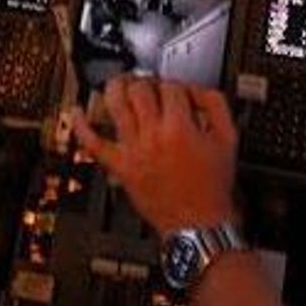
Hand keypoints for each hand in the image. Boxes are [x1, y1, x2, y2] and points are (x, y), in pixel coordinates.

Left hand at [70, 77, 238, 235]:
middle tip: (150, 84)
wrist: (197, 224)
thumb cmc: (212, 187)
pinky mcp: (119, 167)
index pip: (170, 87)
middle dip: (146, 81)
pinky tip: (77, 111)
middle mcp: (152, 135)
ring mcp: (132, 150)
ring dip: (116, 87)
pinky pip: (92, 143)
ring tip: (120, 83)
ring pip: (115, 105)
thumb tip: (196, 90)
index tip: (178, 92)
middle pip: (140, 89)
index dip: (176, 84)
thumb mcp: (228, 140)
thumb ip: (215, 106)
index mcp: (180, 127)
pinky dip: (81, 125)